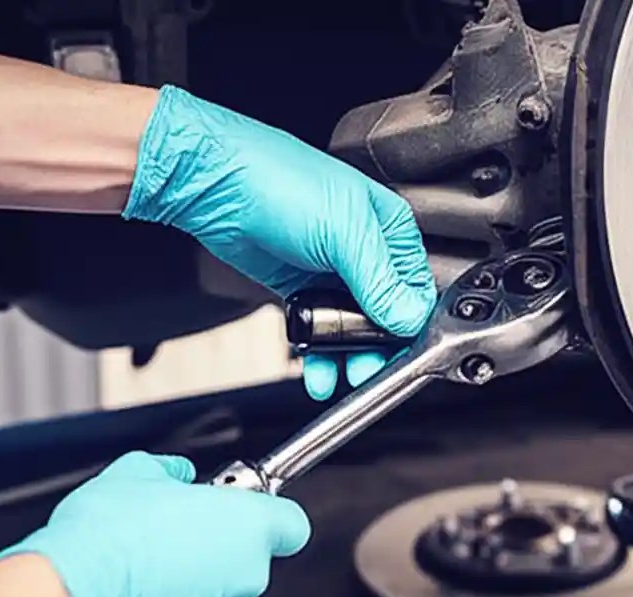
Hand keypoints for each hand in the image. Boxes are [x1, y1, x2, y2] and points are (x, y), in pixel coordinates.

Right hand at [0, 452, 309, 596]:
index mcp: (246, 529)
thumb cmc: (105, 539)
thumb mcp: (135, 474)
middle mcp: (245, 579)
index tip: (242, 508)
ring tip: (142, 570)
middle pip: (246, 559)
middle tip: (172, 534)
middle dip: (215, 547)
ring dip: (192, 584)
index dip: (265, 513)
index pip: (290, 523)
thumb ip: (169, 470)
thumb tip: (175, 473)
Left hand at [123, 85, 436, 400]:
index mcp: (389, 228)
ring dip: (349, 357)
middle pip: (385, 315)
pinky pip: (320, 329)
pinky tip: (319, 371)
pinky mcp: (301, 286)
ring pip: (352, 327)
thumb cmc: (279, 183)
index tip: (405, 353)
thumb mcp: (345, 233)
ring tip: (342, 377)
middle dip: (378, 349)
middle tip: (369, 371)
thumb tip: (409, 318)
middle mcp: (364, 251)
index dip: (412, 323)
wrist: (215, 184)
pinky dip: (320, 354)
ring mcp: (331, 270)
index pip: (417, 287)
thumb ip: (380, 282)